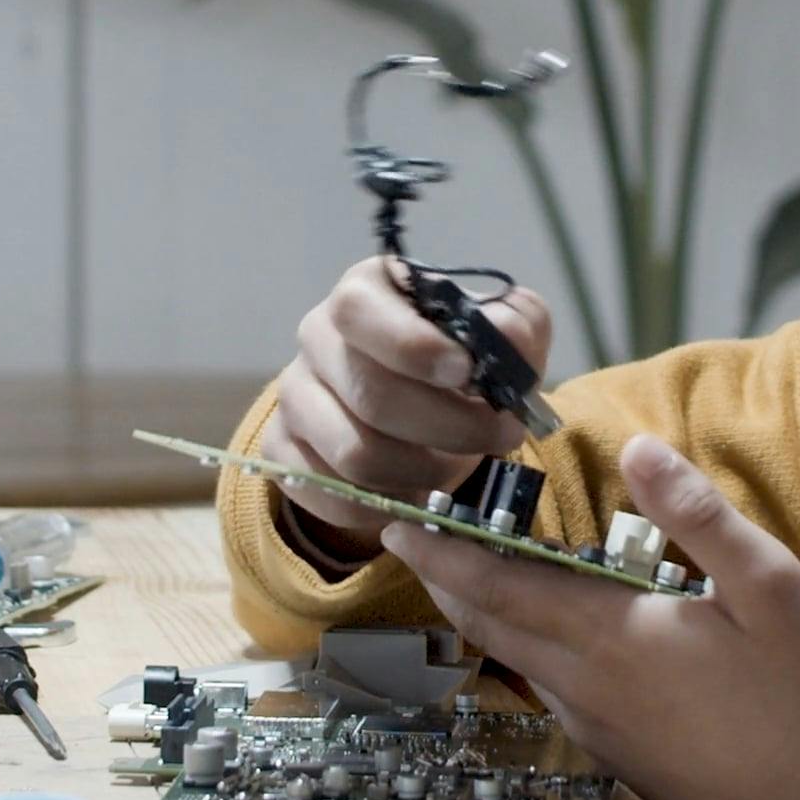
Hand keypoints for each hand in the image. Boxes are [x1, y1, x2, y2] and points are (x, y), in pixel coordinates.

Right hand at [259, 257, 553, 558]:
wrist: (418, 409)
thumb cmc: (462, 361)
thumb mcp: (503, 333)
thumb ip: (515, 327)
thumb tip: (506, 338)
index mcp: (365, 291)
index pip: (360, 311)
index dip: (413, 345)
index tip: (467, 371)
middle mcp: (317, 336)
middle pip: (370, 395)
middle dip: (449, 426)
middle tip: (501, 437)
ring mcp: (294, 395)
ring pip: (354, 455)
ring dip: (424, 473)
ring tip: (461, 468)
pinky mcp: (283, 450)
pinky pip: (332, 496)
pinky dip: (386, 507)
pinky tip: (419, 495)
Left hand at [382, 433, 799, 799]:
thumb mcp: (770, 588)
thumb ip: (698, 515)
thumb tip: (638, 448)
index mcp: (609, 635)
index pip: (496, 583)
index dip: (441, 552)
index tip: (397, 523)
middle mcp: (583, 685)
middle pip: (488, 624)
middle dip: (443, 578)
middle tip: (412, 540)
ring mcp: (596, 727)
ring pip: (515, 660)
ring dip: (482, 614)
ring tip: (468, 574)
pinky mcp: (616, 756)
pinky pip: (548, 690)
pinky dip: (523, 649)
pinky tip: (547, 635)